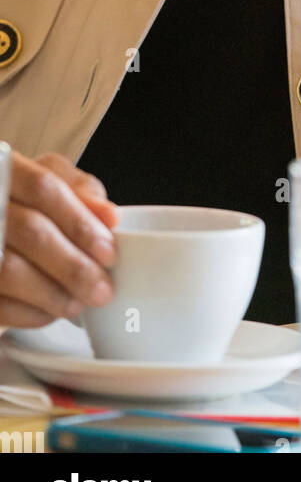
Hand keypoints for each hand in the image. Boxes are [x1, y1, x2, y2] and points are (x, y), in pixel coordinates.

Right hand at [0, 151, 117, 328]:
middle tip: (102, 289)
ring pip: (9, 271)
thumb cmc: (27, 201)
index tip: (108, 252)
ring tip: (79, 304)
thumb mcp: (53, 181)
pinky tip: (50, 312)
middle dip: (73, 266)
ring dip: (53, 294)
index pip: (44, 188)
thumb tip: (109, 217)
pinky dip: (29, 312)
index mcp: (6, 169)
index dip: (80, 222)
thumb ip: (82, 192)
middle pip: (31, 232)